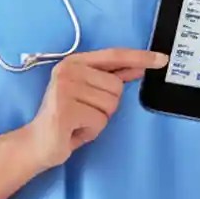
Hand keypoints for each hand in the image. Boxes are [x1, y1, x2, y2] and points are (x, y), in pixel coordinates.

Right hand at [22, 48, 168, 169]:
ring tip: (79, 121)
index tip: (162, 59)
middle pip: (117, 87)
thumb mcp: (89, 93)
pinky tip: (74, 130)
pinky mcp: (65, 109)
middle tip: (85, 112)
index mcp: (74, 62)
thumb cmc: (65, 118)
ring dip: (99, 120)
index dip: (140, 57)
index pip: (114, 55)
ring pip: (110, 105)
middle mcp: (68, 70)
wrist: (37, 143)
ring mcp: (65, 88)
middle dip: (107, 106)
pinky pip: (100, 120)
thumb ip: (111, 78)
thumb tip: (139, 66)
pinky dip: (91, 131)